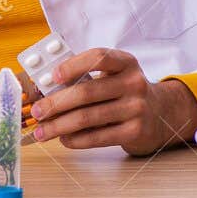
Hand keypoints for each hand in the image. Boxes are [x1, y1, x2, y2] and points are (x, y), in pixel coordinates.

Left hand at [23, 48, 196, 156]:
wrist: (160, 113)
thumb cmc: (123, 92)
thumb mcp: (112, 76)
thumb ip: (84, 78)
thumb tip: (44, 92)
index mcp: (125, 62)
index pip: (98, 57)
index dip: (73, 65)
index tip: (52, 76)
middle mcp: (133, 83)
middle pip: (86, 92)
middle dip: (55, 104)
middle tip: (36, 112)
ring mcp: (136, 108)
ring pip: (87, 118)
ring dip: (58, 126)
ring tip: (41, 132)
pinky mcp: (135, 131)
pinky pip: (97, 137)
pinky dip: (75, 140)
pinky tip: (63, 139)